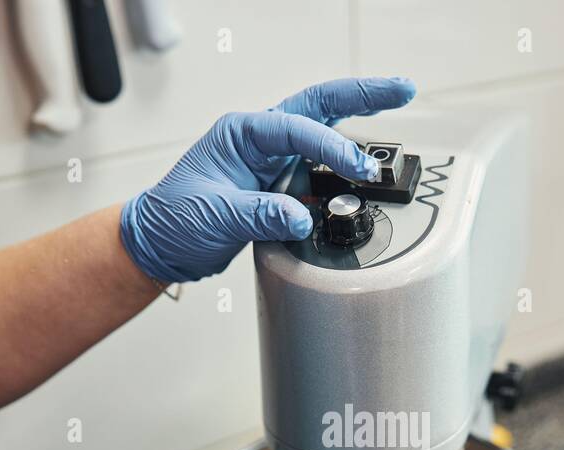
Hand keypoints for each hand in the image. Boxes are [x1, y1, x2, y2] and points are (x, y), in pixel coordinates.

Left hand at [119, 77, 416, 283]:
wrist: (161, 245)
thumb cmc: (174, 220)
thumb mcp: (217, 215)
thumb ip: (262, 214)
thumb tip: (302, 216)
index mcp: (241, 133)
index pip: (297, 128)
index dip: (332, 146)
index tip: (358, 168)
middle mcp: (260, 140)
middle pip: (320, 107)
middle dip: (362, 96)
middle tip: (403, 89)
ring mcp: (273, 162)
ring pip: (324, 133)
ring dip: (359, 127)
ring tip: (395, 118)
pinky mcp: (280, 186)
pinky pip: (320, 172)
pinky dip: (345, 170)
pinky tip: (366, 171)